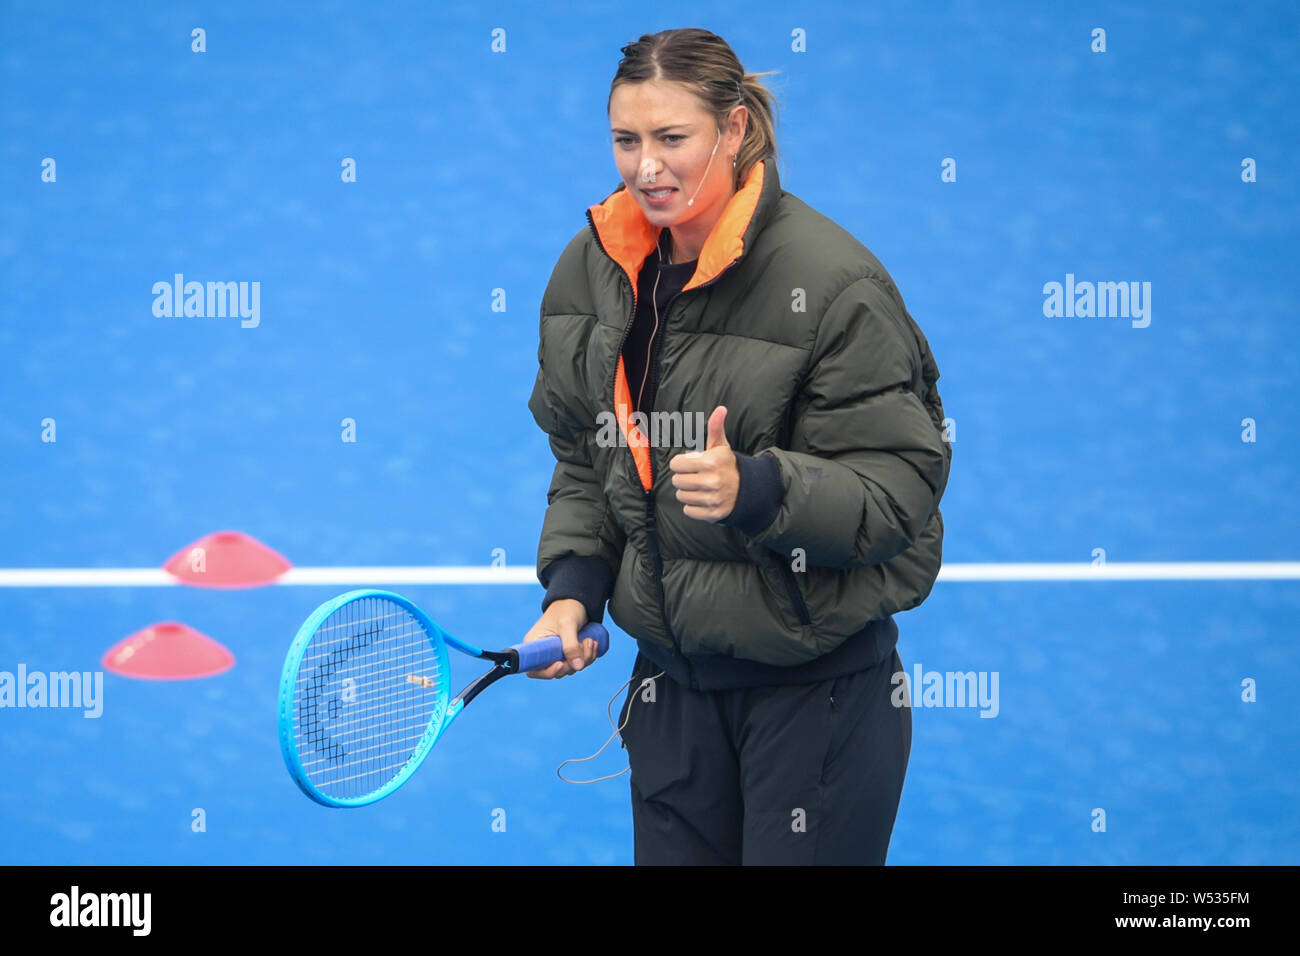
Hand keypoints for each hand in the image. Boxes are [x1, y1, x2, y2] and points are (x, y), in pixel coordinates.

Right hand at [523, 598, 598, 678]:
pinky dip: (587, 657)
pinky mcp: (567, 654)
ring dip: (584, 658)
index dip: (547, 672)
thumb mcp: (567, 625)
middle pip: (556, 672)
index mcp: (534, 645)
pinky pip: (577, 664)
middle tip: (586, 644)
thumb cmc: (566, 608)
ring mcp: (556, 654)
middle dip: (574, 662)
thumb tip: (577, 667)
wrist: (577, 602)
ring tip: (591, 640)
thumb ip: (571, 645)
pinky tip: (593, 643)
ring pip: (570, 669)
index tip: (560, 664)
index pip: (533, 670)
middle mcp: (543, 653)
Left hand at [669, 405, 738, 521]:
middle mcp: (712, 481)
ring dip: (687, 492)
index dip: (680, 464)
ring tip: (699, 488)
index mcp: (710, 462)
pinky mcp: (713, 513)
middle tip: (694, 476)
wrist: (748, 489)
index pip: (676, 464)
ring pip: (681, 496)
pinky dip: (693, 507)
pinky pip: (689, 511)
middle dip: (683, 478)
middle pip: (677, 481)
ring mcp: (713, 499)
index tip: (688, 464)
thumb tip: (721, 409)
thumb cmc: (727, 465)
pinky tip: (703, 499)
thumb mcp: (721, 446)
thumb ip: (716, 427)